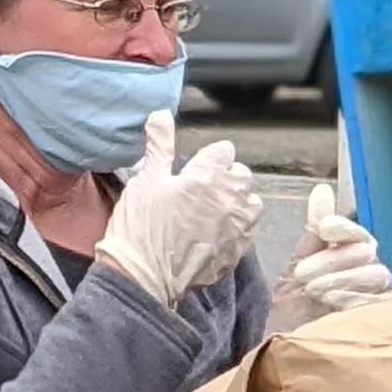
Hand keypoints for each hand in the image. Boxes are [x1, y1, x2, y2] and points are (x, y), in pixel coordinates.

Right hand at [94, 110, 263, 308]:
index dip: (208, 158)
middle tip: (200, 190)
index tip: (194, 169)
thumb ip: (160, 145)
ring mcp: (237, 227)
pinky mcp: (238, 251)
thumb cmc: (140, 227)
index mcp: (207, 177)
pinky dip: (235, 228)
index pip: (224, 151)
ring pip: (251, 201)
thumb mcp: (146, 180)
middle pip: (242, 174)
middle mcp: (229, 199)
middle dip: (225, 177)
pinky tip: (213, 233)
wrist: (142, 276)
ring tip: (211, 210)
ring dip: (236, 201)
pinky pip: (247, 230)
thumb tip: (161, 114)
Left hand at [269, 183, 391, 332]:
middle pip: (365, 252)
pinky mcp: (380, 320)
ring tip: (314, 291)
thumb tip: (323, 190)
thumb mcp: (299, 263)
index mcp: (351, 256)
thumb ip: (313, 230)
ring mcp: (378, 296)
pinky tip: (332, 304)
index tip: (325, 229)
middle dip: (333, 261)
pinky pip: (378, 303)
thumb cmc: (294, 305)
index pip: (358, 234)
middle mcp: (369, 272)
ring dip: (342, 279)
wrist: (289, 345)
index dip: (344, 228)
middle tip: (303, 276)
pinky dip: (354, 300)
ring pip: (375, 274)